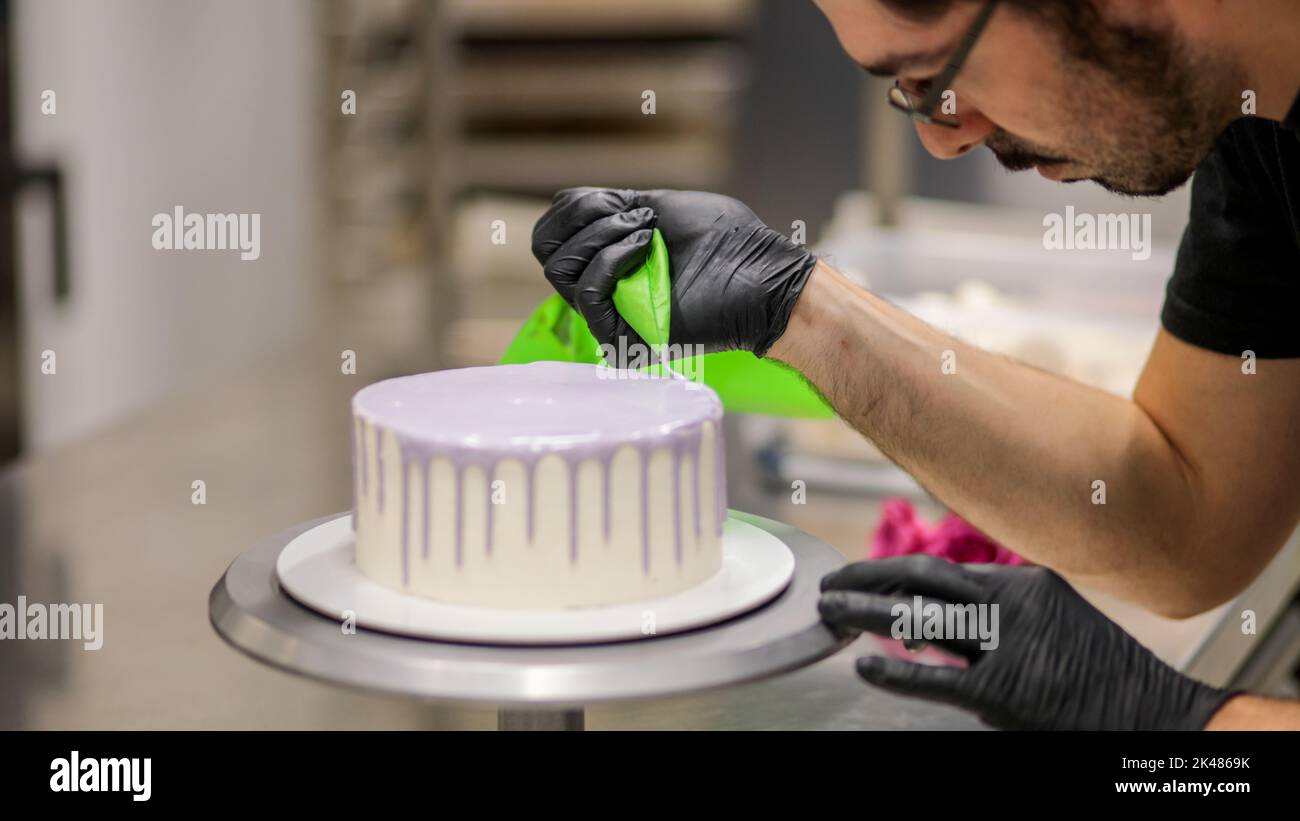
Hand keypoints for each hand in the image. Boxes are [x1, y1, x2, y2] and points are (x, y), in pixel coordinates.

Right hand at [530, 187, 817, 355]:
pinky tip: (646, 248)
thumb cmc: (727, 241)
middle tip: (634, 217)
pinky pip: (587, 293)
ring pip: (560, 270)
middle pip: (546, 250)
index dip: (574, 208)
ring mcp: (611, 313)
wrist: (763, 275)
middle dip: (582, 218)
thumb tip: (569, 208)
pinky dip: (611, 260)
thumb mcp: (660, 205)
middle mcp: (604, 286)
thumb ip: (611, 205)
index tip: (620, 202)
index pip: (552, 232)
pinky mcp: (623, 335)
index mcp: (609, 257)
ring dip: (600, 236)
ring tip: (646, 233)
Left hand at [819, 555, 1234, 729]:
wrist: (1158, 718)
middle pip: (924, 580)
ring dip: (866, 614)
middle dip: (870, 578)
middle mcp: (1015, 605)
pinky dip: (895, 674)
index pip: (944, 572)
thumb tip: (946, 610)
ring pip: (920, 621)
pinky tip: (864, 668)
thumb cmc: (1106, 677)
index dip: (895, 573)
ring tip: (830, 612)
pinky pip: (935, 679)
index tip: (862, 577)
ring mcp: (1010, 647)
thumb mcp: (1060, 622)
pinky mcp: (1006, 692)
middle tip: (831, 584)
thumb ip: (1008, 611)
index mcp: (1027, 584)